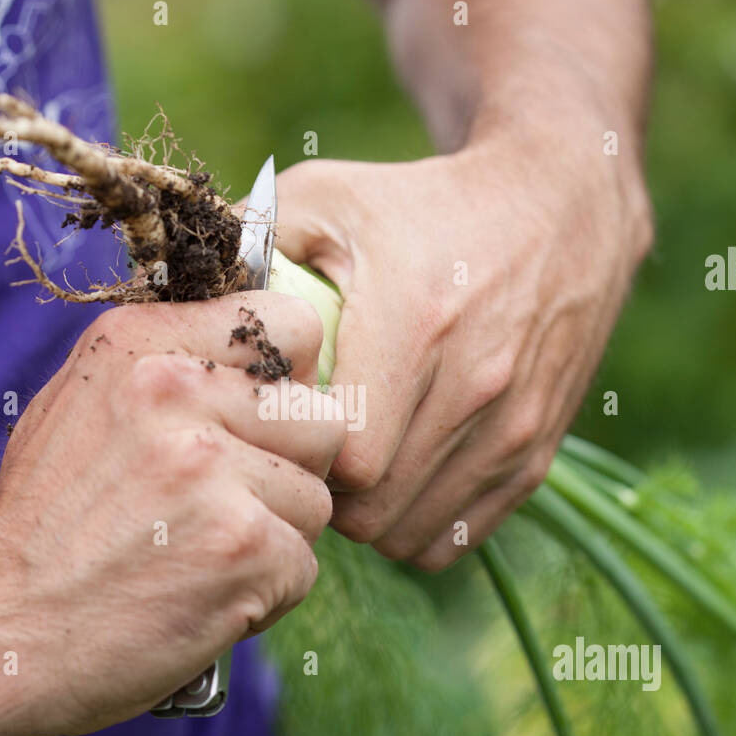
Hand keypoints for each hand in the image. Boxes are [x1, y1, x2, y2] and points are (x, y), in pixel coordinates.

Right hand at [0, 293, 344, 735]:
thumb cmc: (43, 527)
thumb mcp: (82, 406)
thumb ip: (172, 369)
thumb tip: (270, 362)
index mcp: (144, 346)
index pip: (291, 326)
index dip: (288, 384)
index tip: (253, 424)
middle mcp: (180, 392)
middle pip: (321, 420)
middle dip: (287, 473)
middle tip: (221, 509)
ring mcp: (214, 469)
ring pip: (317, 499)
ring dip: (275, 539)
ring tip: (199, 556)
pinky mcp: (242, 546)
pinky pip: (302, 566)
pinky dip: (263, 595)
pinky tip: (200, 598)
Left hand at [274, 131, 651, 570]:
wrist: (560, 209)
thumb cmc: (421, 205)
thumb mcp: (327, 197)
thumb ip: (249, 247)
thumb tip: (174, 297)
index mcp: (415, 325)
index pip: (344, 460)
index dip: (301, 456)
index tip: (284, 427)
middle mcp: (475, 386)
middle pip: (373, 511)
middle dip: (326, 499)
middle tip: (305, 456)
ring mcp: (514, 427)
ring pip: (412, 534)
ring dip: (368, 517)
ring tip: (348, 466)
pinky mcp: (538, 453)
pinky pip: (459, 538)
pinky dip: (417, 526)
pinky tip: (395, 480)